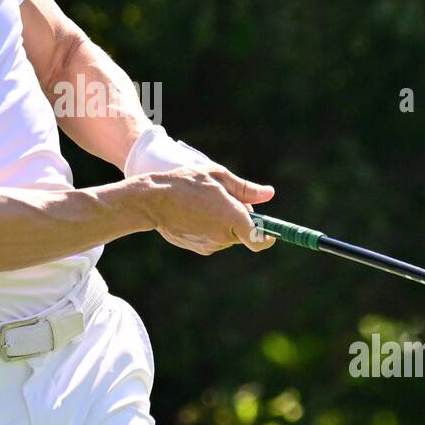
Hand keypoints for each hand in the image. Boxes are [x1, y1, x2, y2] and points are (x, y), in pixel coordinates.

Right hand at [146, 165, 276, 254]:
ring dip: (225, 222)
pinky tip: (196, 214)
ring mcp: (210, 244)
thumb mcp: (218, 176)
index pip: (259, 239)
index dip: (268, 236)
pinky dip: (212, 228)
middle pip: (243, 231)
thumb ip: (246, 189)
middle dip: (240, 218)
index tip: (271, 232)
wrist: (152, 201)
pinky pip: (215, 239)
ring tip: (205, 203)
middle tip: (223, 198)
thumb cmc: (186, 183)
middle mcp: (223, 235)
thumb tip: (269, 194)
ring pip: (228, 235)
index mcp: (232, 217)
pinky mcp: (198, 248)